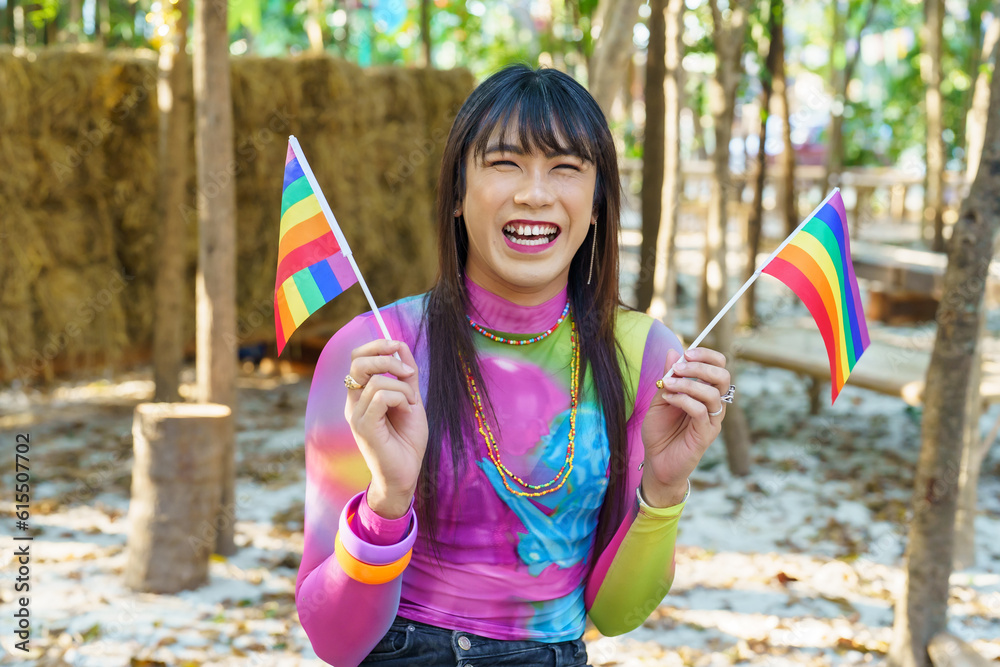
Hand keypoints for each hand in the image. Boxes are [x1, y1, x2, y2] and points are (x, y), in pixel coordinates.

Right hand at [345, 339, 427, 518]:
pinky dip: (401, 398)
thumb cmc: (407, 440)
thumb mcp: (411, 399)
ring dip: (403, 387)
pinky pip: (381, 396)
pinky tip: (408, 410)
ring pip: (376, 380)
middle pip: (358, 361)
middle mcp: (353, 402)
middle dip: (387, 359)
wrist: (405, 473)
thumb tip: (400, 346)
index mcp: (361, 394)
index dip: (377, 345)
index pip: (357, 357)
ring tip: (412, 403)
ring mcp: (356, 414)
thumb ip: (406, 374)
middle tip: (409, 375)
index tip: (398, 347)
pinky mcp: (363, 426)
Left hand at [640, 347, 729, 506]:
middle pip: (723, 377)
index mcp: (705, 393)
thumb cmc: (660, 431)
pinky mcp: (706, 434)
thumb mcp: (661, 398)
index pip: (719, 367)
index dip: (707, 356)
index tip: (687, 353)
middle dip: (701, 367)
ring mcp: (711, 420)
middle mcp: (713, 405)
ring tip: (668, 384)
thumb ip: (669, 376)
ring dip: (688, 383)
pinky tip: (669, 399)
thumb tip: (673, 351)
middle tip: (680, 367)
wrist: (656, 461)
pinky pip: (701, 411)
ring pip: (712, 393)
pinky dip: (683, 400)